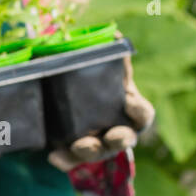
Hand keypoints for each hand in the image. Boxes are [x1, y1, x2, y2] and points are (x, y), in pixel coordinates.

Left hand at [48, 55, 154, 171]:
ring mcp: (96, 144)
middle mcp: (116, 130)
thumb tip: (113, 34)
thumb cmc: (94, 82)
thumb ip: (108, 57)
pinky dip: (63, 160)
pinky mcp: (72, 152)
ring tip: (79, 145)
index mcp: (128, 109)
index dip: (140, 111)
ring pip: (97, 152)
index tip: (129, 101)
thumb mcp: (103, 71)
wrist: (68, 99)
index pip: (142, 114)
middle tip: (113, 134)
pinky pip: (69, 160)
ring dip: (89, 150)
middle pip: (124, 139)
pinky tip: (53, 157)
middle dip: (120, 138)